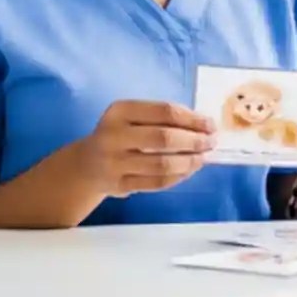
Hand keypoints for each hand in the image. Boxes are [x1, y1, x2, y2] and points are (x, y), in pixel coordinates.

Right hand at [76, 100, 216, 197]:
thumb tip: (203, 125)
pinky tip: (188, 171)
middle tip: (211, 143)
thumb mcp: (132, 117)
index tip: (210, 124)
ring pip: (161, 164)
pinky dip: (177, 177)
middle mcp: (113, 135)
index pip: (164, 111)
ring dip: (189, 161)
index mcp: (120, 111)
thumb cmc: (119, 135)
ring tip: (203, 158)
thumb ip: (162, 118)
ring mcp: (114, 163)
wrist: (85, 165)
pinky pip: (156, 183)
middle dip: (194, 141)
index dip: (192, 119)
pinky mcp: (118, 185)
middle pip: (163, 138)